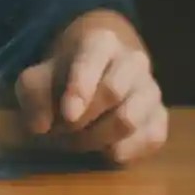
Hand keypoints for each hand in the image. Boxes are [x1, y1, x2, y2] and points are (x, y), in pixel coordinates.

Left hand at [14, 11, 167, 163]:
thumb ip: (34, 96)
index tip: (68, 115)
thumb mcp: (37, 79)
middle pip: (113, 92)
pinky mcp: (161, 117)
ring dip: (99, 139)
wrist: (94, 78)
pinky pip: (150, 139)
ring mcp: (151, 89)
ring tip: (80, 142)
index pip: (92, 60)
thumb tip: (40, 126)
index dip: (80, 89)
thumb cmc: (62, 77)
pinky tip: (105, 151)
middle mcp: (133, 61)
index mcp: (101, 42)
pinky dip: (124, 151)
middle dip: (84, 119)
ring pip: (130, 120)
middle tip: (64, 132)